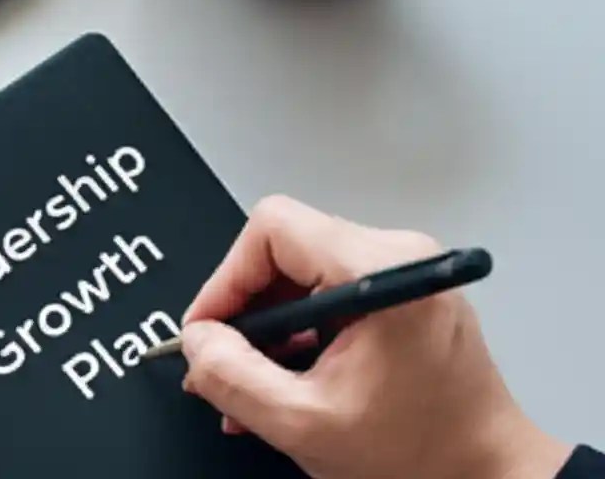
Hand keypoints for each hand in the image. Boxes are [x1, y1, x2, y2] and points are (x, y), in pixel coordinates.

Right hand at [181, 196, 570, 478]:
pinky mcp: (405, 292)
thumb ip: (234, 377)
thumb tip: (196, 341)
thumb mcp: (303, 424)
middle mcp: (399, 256)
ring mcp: (405, 272)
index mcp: (381, 273)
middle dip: (245, 310)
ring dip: (268, 325)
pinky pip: (328, 290)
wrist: (487, 477)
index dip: (226, 279)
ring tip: (255, 381)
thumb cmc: (422, 454)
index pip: (273, 229)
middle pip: (285, 248)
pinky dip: (297, 330)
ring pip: (301, 271)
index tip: (209, 329)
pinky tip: (286, 376)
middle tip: (225, 360)